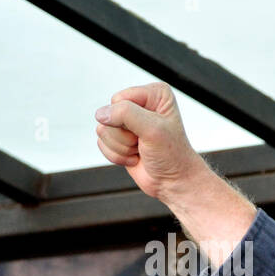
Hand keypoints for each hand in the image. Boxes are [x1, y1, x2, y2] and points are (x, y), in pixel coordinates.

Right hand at [95, 82, 206, 201]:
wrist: (173, 182)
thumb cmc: (171, 155)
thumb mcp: (153, 129)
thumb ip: (126, 113)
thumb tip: (100, 114)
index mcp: (155, 94)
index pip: (120, 99)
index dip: (130, 118)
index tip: (151, 130)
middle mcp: (140, 104)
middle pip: (109, 114)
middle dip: (125, 135)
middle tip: (145, 142)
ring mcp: (128, 121)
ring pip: (103, 130)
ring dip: (122, 147)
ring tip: (141, 150)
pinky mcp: (119, 137)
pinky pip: (101, 143)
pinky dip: (117, 155)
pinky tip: (135, 157)